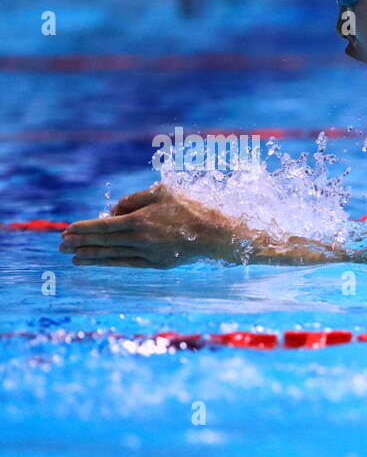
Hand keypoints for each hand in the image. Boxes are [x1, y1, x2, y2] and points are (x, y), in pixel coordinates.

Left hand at [60, 184, 242, 267]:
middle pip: (103, 241)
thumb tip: (113, 213)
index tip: (67, 230)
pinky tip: (95, 262)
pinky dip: (108, 262)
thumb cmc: (189, 208)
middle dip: (79, 242)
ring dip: (89, 255)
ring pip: (112, 255)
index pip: (103, 225)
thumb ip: (133, 199)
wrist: (215, 234)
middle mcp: (140, 239)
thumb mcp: (160, 192)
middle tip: (61, 245)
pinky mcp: (155, 263)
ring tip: (72, 257)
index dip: (83, 228)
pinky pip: (126, 263)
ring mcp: (147, 253)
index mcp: (140, 219)